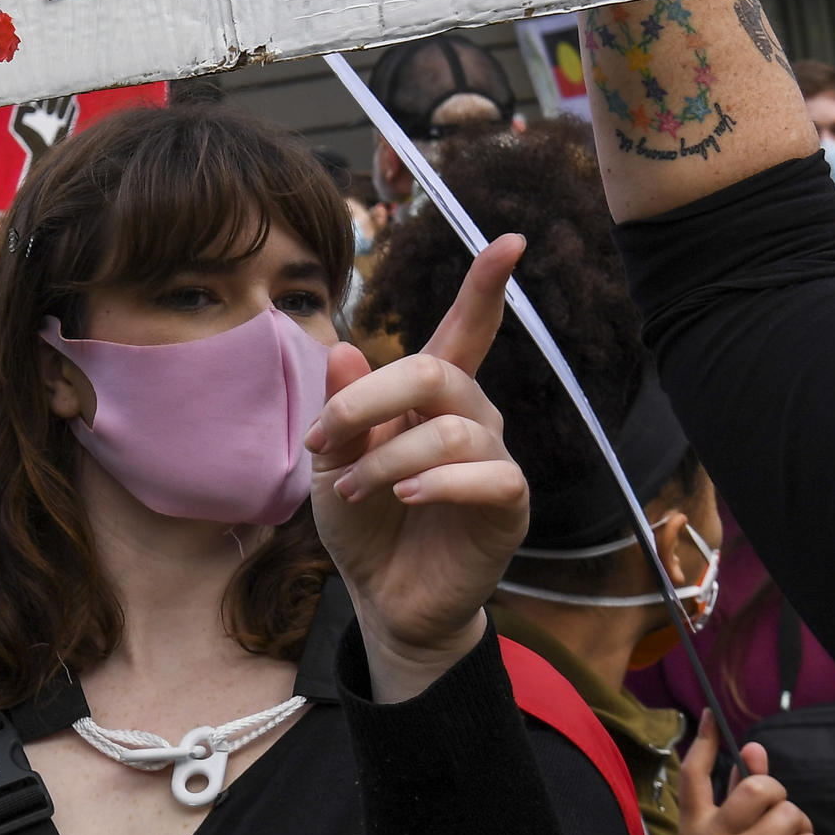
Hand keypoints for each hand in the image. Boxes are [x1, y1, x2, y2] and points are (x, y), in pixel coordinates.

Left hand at [307, 234, 530, 700]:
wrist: (383, 594)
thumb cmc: (364, 519)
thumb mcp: (334, 458)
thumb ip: (343, 406)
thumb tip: (344, 347)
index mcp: (433, 393)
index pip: (464, 327)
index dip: (485, 284)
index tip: (509, 240)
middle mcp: (472, 414)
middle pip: (436, 372)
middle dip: (372, 398)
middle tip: (324, 436)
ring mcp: (495, 457)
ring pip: (450, 430)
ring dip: (387, 459)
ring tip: (356, 489)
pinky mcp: (508, 504)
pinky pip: (485, 476)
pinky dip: (433, 483)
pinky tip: (403, 498)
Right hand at [682, 712, 824, 834]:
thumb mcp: (733, 834)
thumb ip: (740, 793)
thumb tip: (753, 749)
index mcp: (696, 828)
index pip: (693, 776)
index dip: (704, 743)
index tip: (711, 714)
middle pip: (757, 787)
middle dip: (779, 797)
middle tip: (776, 819)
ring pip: (791, 815)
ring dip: (798, 831)